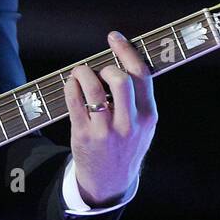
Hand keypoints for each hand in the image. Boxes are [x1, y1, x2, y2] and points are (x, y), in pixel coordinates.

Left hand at [64, 30, 156, 206]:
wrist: (110, 182)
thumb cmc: (126, 145)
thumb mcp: (143, 126)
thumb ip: (138, 99)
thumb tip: (123, 60)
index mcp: (148, 116)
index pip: (142, 75)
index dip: (126, 51)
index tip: (114, 38)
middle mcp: (129, 123)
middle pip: (120, 79)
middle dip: (106, 67)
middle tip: (98, 71)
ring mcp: (106, 131)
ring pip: (93, 89)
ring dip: (83, 73)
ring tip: (80, 73)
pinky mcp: (84, 136)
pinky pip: (74, 102)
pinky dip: (71, 86)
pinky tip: (71, 85)